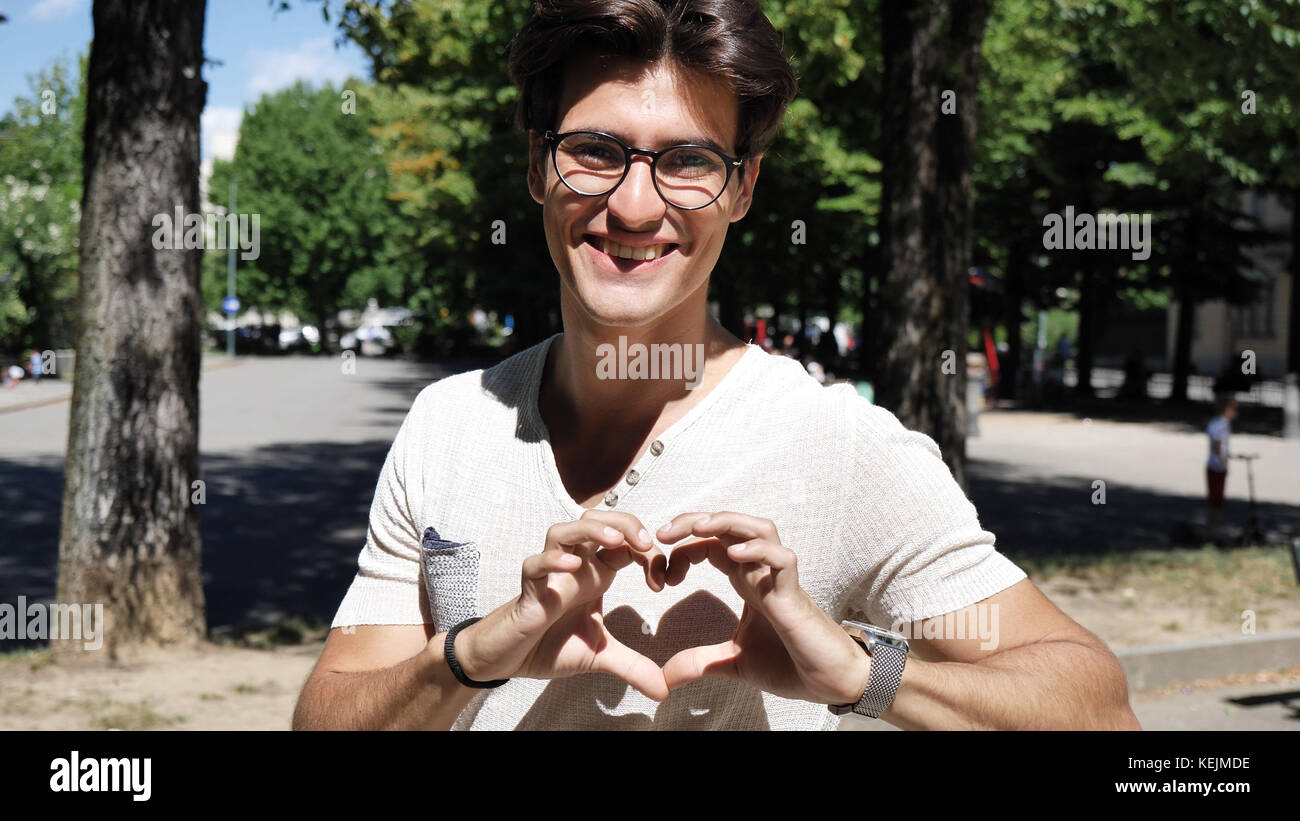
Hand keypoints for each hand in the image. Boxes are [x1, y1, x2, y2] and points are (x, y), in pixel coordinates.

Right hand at [456, 510, 670, 700]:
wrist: (510, 659)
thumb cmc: (551, 645)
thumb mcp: (601, 655)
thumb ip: (634, 666)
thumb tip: (664, 689)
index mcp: (595, 574)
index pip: (625, 543)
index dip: (649, 551)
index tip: (665, 580)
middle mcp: (574, 568)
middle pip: (597, 522)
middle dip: (624, 523)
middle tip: (646, 542)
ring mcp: (550, 576)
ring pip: (564, 532)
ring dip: (591, 530)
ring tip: (615, 540)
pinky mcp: (528, 592)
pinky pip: (534, 565)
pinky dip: (552, 561)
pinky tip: (572, 566)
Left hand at [656, 512, 870, 705]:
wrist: (826, 682)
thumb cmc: (789, 663)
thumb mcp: (732, 662)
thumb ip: (700, 663)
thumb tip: (665, 678)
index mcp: (746, 580)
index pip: (712, 544)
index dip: (684, 546)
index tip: (660, 570)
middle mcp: (761, 571)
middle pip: (730, 526)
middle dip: (696, 521)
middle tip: (662, 533)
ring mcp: (779, 579)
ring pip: (759, 529)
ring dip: (727, 522)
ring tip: (699, 526)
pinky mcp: (795, 594)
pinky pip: (783, 559)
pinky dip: (760, 550)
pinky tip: (734, 556)